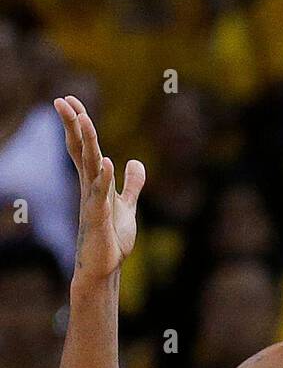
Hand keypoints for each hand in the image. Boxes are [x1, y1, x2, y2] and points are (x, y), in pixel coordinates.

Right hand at [53, 94, 145, 285]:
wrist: (105, 267)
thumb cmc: (111, 238)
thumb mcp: (126, 206)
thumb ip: (131, 185)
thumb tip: (136, 162)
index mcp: (94, 183)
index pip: (83, 148)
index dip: (78, 125)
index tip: (71, 101)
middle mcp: (89, 188)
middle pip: (80, 151)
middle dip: (73, 125)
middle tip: (62, 99)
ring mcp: (91, 201)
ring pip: (89, 167)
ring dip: (88, 143)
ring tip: (85, 119)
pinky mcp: (97, 218)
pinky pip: (101, 195)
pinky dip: (105, 178)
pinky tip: (107, 161)